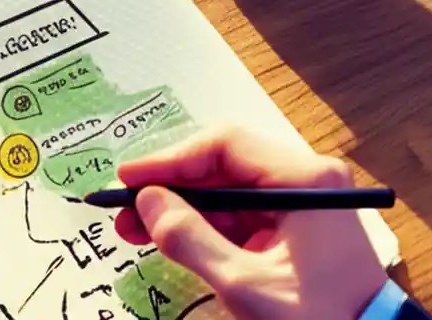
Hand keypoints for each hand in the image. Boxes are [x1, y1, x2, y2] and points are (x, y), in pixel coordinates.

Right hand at [115, 125, 387, 319]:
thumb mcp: (245, 285)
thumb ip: (190, 239)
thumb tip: (147, 203)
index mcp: (306, 180)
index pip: (224, 146)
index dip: (170, 160)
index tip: (129, 180)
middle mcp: (307, 180)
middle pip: (222, 166)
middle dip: (170, 187)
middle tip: (124, 209)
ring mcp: (303, 204)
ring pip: (227, 191)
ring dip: (181, 207)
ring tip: (135, 228)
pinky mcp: (296, 229)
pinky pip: (240, 215)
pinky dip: (203, 226)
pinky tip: (169, 238)